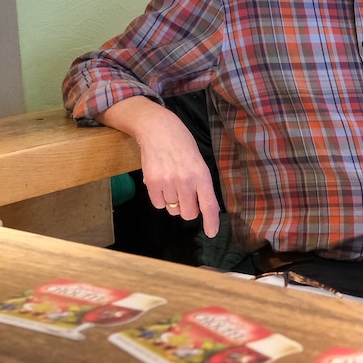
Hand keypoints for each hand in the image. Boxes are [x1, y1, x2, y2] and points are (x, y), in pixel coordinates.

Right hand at [103, 97, 221, 237]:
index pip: (209, 205)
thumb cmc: (183, 145)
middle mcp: (185, 181)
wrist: (158, 129)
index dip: (211, 222)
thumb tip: (205, 209)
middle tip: (186, 196)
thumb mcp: (199, 163)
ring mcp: (167, 182)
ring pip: (172, 209)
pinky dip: (160, 198)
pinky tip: (161, 182)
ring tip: (172, 182)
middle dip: (188, 210)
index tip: (211, 233)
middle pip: (188, 214)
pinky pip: (157, 204)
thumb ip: (202, 185)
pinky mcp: (151, 182)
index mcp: (202, 176)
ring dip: (173, 202)